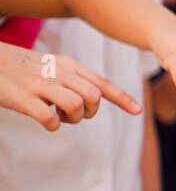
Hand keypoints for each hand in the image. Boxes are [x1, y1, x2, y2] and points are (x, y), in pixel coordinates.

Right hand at [0, 43, 141, 129]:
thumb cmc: (24, 68)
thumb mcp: (54, 66)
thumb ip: (76, 79)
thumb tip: (95, 98)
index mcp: (70, 65)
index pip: (103, 83)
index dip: (122, 98)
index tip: (138, 111)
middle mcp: (59, 72)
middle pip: (94, 97)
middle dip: (89, 113)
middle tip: (71, 114)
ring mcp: (40, 84)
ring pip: (76, 105)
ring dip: (72, 119)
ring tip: (58, 116)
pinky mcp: (22, 97)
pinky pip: (48, 118)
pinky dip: (52, 125)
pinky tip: (45, 121)